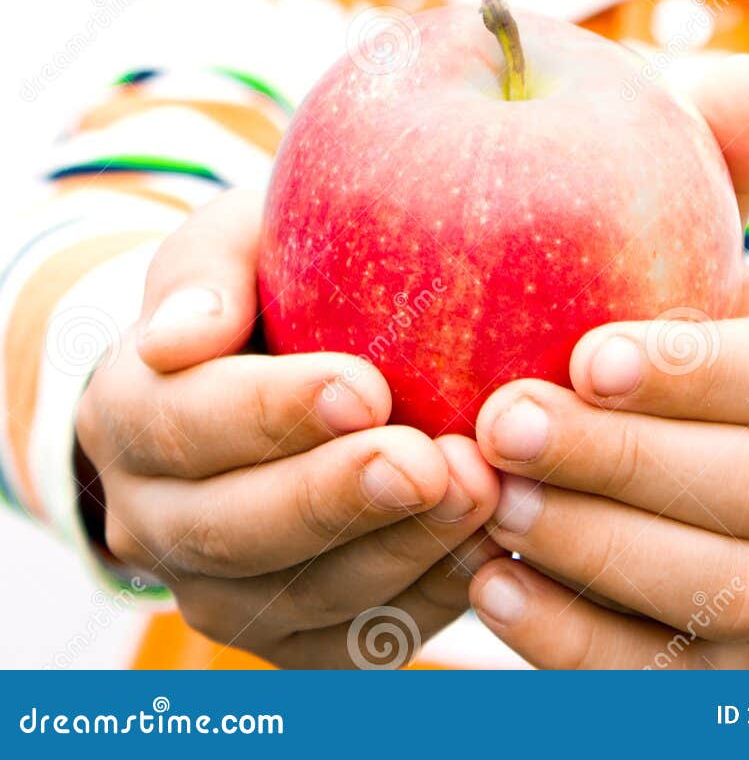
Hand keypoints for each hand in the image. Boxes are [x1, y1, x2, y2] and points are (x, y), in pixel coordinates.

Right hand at [75, 189, 502, 667]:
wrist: (279, 362)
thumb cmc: (266, 281)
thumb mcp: (232, 242)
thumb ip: (206, 273)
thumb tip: (178, 336)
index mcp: (126, 411)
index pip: (185, 421)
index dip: (274, 413)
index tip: (366, 387)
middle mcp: (152, 517)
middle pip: (233, 528)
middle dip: (337, 498)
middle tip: (428, 463)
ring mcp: (214, 588)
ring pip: (294, 600)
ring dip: (395, 554)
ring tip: (479, 494)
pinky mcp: (286, 637)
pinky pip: (346, 645)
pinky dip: (421, 604)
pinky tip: (483, 550)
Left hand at [470, 269, 748, 667]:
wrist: (669, 462)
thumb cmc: (648, 313)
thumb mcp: (678, 234)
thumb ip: (704, 158)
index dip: (696, 368)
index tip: (587, 349)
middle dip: (625, 459)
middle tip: (504, 420)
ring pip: (716, 591)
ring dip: (595, 549)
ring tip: (488, 503)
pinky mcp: (710, 667)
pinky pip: (657, 675)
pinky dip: (574, 639)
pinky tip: (489, 584)